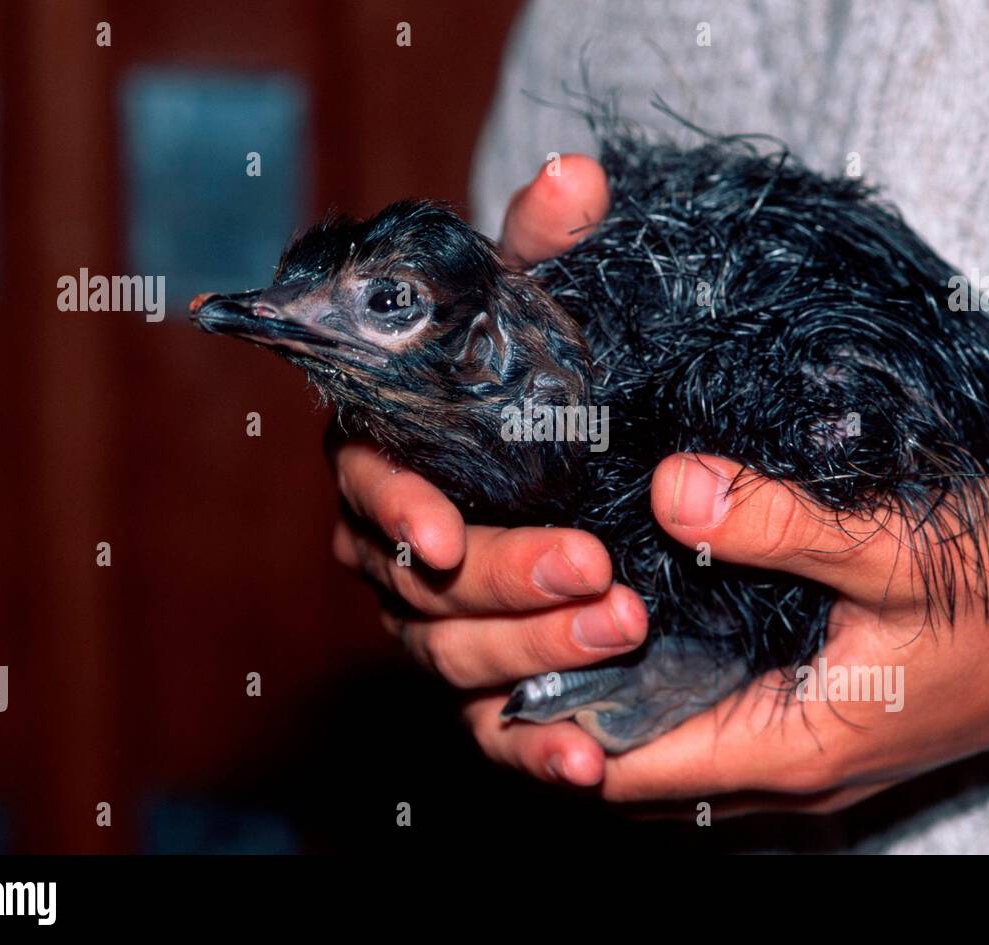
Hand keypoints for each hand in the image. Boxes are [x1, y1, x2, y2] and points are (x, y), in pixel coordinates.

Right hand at [332, 155, 631, 786]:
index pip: (365, 485)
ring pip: (452, 655)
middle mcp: (394, 544)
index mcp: (387, 452)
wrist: (563, 461)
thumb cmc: (535, 382)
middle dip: (505, 582)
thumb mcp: (544, 312)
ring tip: (623, 630)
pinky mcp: (480, 678)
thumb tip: (579, 174)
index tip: (445, 534)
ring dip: (532, 652)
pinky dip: (534, 748)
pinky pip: (488, 727)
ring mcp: (431, 619)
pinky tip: (587, 764)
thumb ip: (546, 251)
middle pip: (418, 584)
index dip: (397, 512)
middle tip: (599, 570)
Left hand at [542, 456, 988, 810]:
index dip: (557, 729)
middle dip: (575, 714)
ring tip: (567, 617)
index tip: (500, 664)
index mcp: (797, 745)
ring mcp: (820, 741)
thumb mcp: (901, 549)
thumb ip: (779, 524)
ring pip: (687, 740)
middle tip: (515, 632)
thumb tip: (672, 487)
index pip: (635, 769)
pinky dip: (681, 679)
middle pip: (647, 765)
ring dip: (625, 696)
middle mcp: (798, 763)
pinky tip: (657, 611)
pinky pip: (731, 714)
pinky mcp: (840, 710)